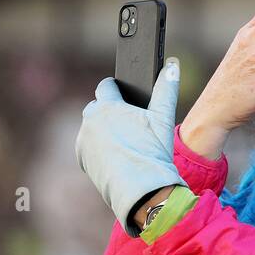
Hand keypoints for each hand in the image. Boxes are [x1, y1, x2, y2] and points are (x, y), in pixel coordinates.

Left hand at [76, 60, 187, 233]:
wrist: (141, 189)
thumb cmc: (153, 152)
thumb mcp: (163, 118)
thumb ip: (166, 89)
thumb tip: (172, 65)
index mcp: (107, 106)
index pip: (106, 86)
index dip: (117, 88)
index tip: (123, 93)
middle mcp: (90, 121)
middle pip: (97, 107)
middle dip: (109, 110)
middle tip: (128, 121)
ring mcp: (83, 140)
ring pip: (92, 127)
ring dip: (103, 129)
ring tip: (124, 140)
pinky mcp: (82, 157)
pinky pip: (88, 146)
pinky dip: (98, 147)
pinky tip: (115, 154)